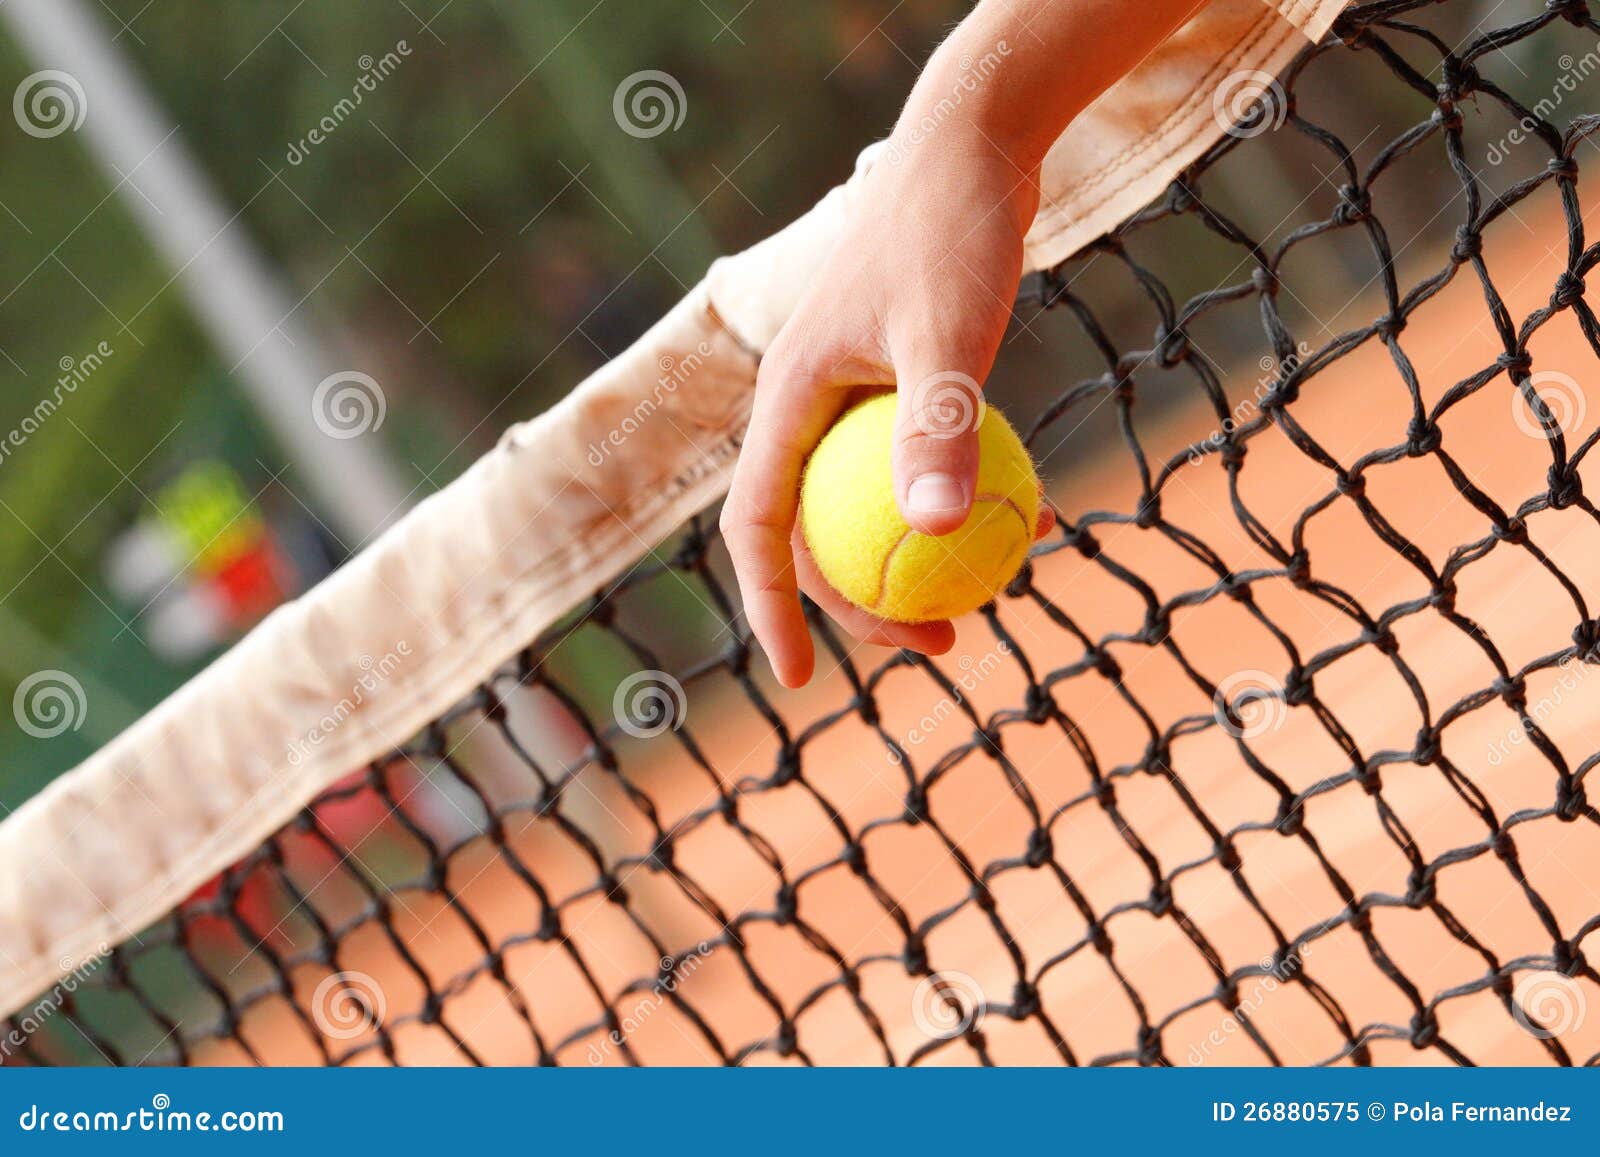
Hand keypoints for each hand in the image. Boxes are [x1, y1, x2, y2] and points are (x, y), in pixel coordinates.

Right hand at [721, 140, 1053, 687]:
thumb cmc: (950, 229)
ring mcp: (851, 392)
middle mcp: (807, 404)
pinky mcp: (897, 378)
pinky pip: (912, 463)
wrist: (973, 144)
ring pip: (864, 504)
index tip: (803, 680)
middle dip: (861, 605)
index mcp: (789, 400)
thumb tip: (932, 534)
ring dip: (910, 561)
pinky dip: (953, 499)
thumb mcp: (949, 331)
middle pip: (812, 532)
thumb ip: (939, 426)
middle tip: (941, 644)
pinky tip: (1022, 516)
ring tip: (982, 598)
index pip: (759, 529)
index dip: (771, 611)